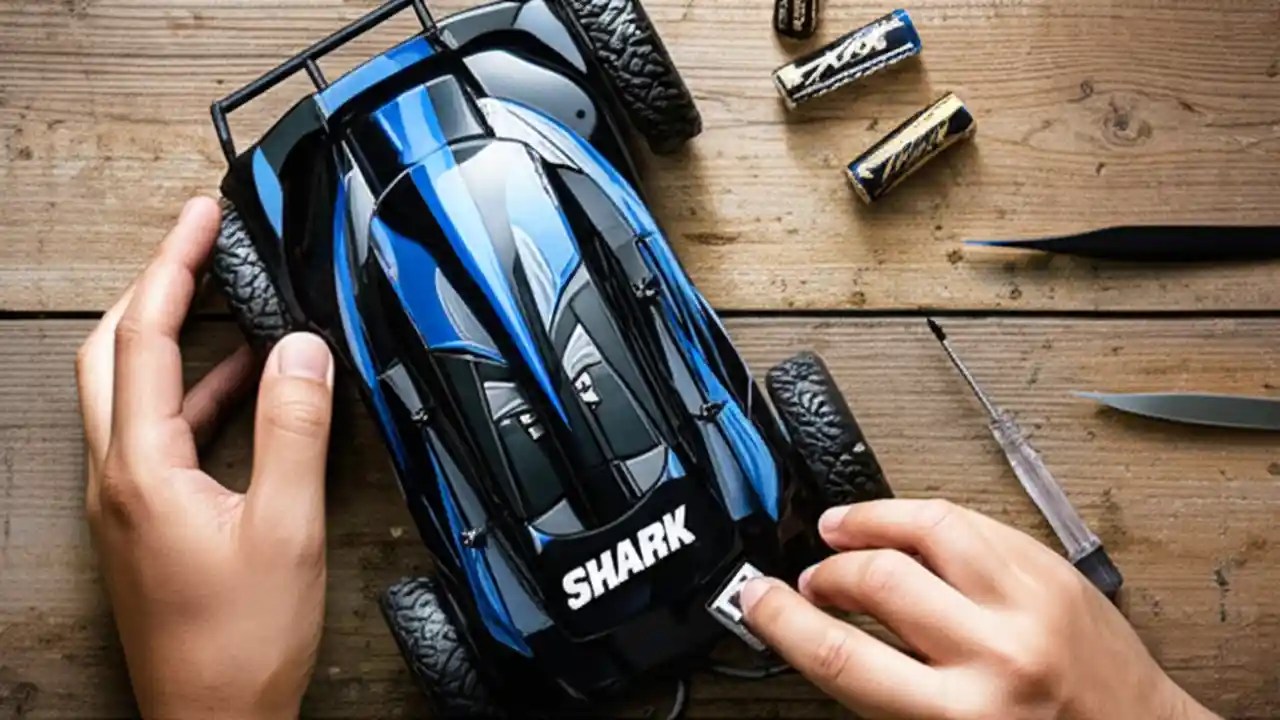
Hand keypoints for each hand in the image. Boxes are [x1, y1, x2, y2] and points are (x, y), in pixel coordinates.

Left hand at [75, 197, 334, 719]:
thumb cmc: (240, 643)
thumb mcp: (286, 527)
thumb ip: (293, 430)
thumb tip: (301, 349)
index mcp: (141, 470)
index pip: (145, 338)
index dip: (175, 266)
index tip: (200, 215)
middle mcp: (119, 478)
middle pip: (113, 352)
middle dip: (156, 287)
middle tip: (201, 243)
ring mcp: (129, 501)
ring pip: (132, 390)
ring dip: (176, 337)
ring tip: (231, 298)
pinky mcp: (149, 520)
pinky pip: (161, 430)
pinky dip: (198, 391)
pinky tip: (245, 385)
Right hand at [740, 499, 1217, 719]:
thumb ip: (891, 694)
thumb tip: (831, 643)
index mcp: (962, 716)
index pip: (841, 653)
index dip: (782, 619)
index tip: (758, 600)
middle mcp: (997, 655)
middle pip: (877, 578)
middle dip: (824, 572)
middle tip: (807, 578)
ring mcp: (1030, 603)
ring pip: (928, 527)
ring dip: (870, 522)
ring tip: (842, 528)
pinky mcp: (1053, 572)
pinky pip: (975, 522)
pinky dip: (927, 517)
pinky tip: (905, 523)